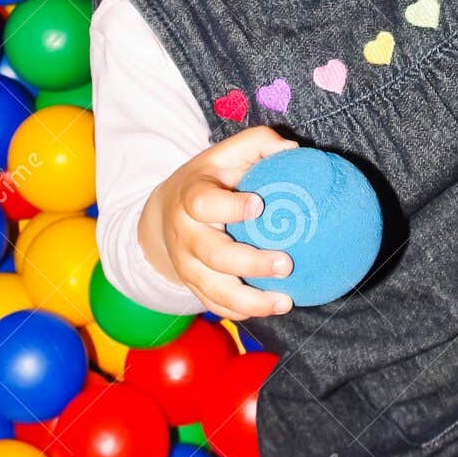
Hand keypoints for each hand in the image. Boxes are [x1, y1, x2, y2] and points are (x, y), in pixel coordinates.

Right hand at [138, 126, 300, 321]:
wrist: (164, 213)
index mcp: (191, 198)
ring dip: (250, 301)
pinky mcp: (194, 286)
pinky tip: (273, 307)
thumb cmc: (208, 180)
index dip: (230, 207)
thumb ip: (258, 144)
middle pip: (213, 255)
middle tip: (287, 264)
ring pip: (215, 290)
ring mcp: (188, 265)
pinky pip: (216, 305)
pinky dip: (242, 312)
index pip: (204, 205)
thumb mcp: (224, 154)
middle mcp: (186, 235)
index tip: (260, 205)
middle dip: (249, 264)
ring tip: (285, 301)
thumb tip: (293, 149)